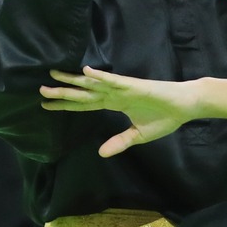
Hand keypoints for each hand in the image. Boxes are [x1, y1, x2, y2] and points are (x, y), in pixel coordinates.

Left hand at [41, 67, 204, 157]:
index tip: (47, 105)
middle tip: (41, 90)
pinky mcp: (134, 86)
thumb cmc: (165, 117)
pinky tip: (87, 72)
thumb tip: (100, 154)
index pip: (85, 104)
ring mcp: (123, 88)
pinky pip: (115, 81)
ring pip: (93, 84)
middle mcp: (114, 94)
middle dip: (63, 91)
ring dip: (74, 80)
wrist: (185, 106)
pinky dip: (101, 77)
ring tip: (54, 76)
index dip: (66, 104)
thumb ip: (119, 142)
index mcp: (115, 103)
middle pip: (83, 92)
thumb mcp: (139, 136)